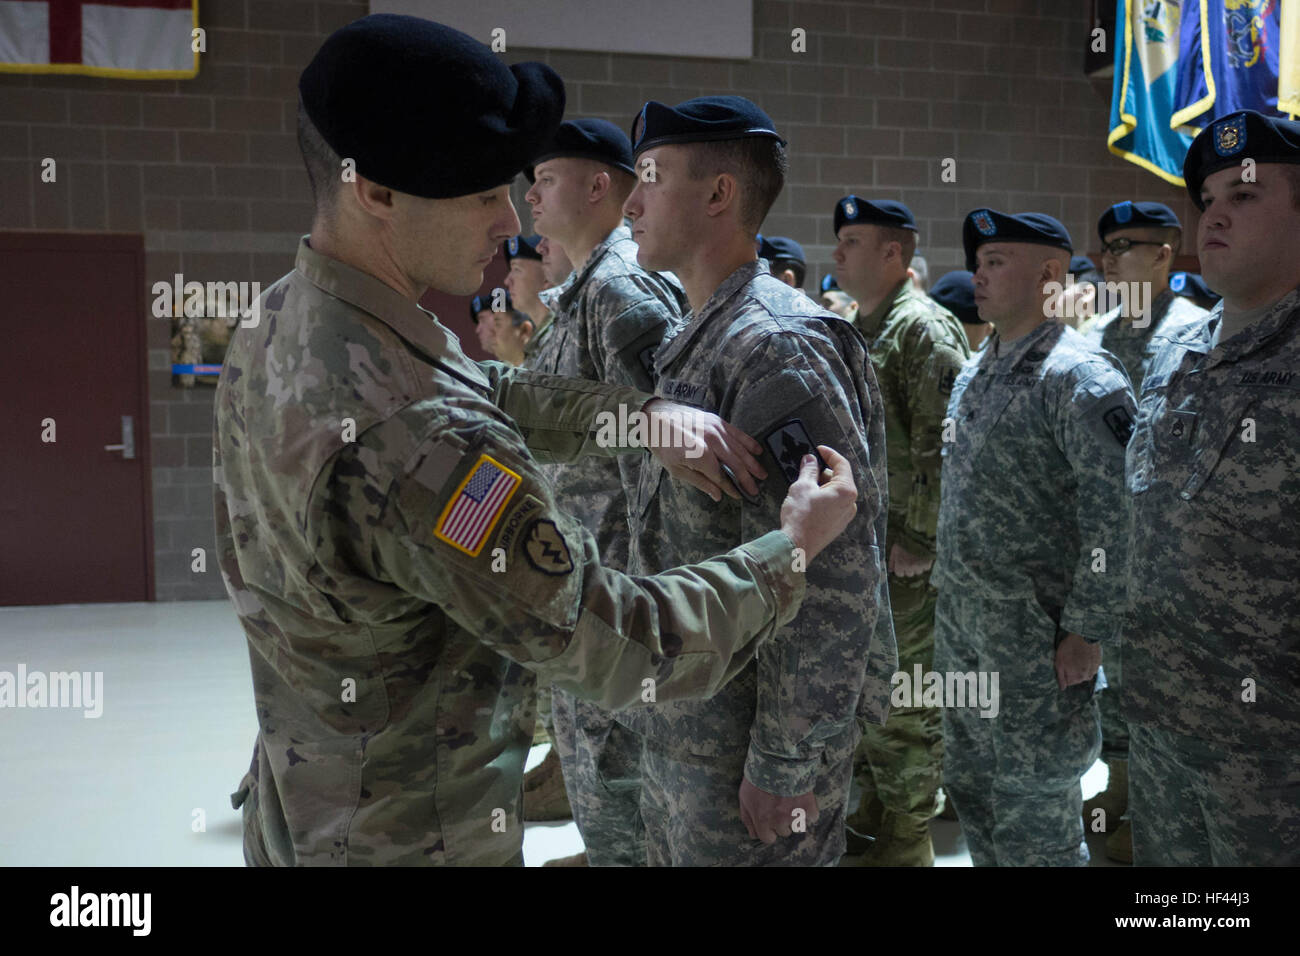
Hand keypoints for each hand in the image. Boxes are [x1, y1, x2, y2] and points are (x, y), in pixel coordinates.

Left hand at [643, 398, 766, 501]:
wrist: (655, 418)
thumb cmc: (663, 446)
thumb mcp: (676, 469)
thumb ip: (700, 482)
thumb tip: (718, 495)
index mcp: (700, 455)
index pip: (721, 476)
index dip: (731, 487)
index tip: (738, 496)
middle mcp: (711, 440)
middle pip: (735, 463)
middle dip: (746, 479)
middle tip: (755, 490)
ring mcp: (716, 428)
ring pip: (740, 449)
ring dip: (752, 463)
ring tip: (762, 475)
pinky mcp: (717, 420)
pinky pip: (737, 433)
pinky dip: (748, 443)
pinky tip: (758, 452)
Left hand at [739, 777, 818, 843]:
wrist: (776, 760)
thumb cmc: (757, 778)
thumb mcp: (744, 797)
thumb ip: (747, 818)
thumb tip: (753, 834)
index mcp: (762, 821)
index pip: (768, 839)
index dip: (770, 830)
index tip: (771, 820)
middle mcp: (778, 821)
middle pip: (784, 832)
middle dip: (782, 821)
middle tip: (780, 804)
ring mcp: (794, 815)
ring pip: (798, 826)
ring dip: (795, 816)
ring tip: (791, 799)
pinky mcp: (808, 807)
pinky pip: (813, 817)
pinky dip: (810, 810)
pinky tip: (803, 799)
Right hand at [779, 445, 857, 562]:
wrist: (796, 546)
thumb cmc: (801, 516)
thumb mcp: (802, 486)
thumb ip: (808, 470)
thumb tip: (810, 460)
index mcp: (846, 491)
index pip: (842, 464)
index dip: (829, 454)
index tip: (818, 449)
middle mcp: (850, 503)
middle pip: (839, 479)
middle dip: (823, 471)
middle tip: (806, 467)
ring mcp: (845, 516)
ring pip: (835, 493)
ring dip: (822, 485)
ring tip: (804, 484)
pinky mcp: (837, 526)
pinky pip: (832, 505)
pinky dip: (823, 498)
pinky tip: (808, 499)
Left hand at [888, 542, 932, 576]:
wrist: (918, 535)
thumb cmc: (904, 542)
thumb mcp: (894, 550)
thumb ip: (892, 561)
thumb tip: (890, 570)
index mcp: (901, 565)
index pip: (899, 574)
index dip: (900, 569)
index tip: (901, 564)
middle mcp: (910, 568)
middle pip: (909, 574)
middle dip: (908, 568)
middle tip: (909, 560)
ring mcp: (919, 567)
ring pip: (918, 572)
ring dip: (917, 567)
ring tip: (916, 558)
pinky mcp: (928, 564)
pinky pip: (925, 568)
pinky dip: (924, 564)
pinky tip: (922, 557)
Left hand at [1055, 631, 1099, 688]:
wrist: (1084, 635)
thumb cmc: (1069, 647)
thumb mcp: (1059, 661)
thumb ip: (1061, 676)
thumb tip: (1062, 688)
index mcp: (1077, 677)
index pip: (1069, 682)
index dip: (1064, 673)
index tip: (1063, 665)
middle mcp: (1087, 676)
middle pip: (1077, 678)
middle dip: (1072, 671)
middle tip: (1069, 658)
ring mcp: (1094, 670)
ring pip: (1084, 673)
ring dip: (1080, 667)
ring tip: (1076, 655)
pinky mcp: (1098, 663)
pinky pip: (1090, 667)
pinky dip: (1086, 663)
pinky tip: (1083, 654)